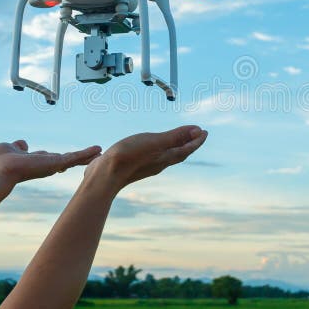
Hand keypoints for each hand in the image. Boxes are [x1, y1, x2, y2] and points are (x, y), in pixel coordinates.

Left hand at [0, 140, 101, 193]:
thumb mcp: (7, 148)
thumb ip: (15, 146)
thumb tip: (21, 144)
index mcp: (33, 162)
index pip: (49, 160)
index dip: (57, 159)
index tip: (65, 160)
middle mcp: (44, 166)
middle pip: (64, 161)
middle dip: (78, 159)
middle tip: (91, 157)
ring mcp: (51, 166)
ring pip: (72, 160)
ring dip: (86, 156)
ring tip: (100, 152)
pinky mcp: (56, 164)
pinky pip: (74, 157)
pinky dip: (86, 153)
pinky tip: (98, 149)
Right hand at [87, 125, 207, 191]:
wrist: (104, 177)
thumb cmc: (129, 157)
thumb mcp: (154, 142)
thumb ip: (175, 137)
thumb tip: (198, 130)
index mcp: (165, 157)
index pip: (186, 149)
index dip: (196, 140)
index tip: (204, 132)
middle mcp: (158, 162)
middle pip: (178, 153)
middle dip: (188, 144)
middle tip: (196, 134)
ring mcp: (146, 165)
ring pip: (166, 156)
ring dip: (174, 147)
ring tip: (177, 139)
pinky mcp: (133, 164)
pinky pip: (153, 156)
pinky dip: (159, 149)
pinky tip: (151, 147)